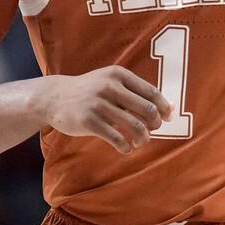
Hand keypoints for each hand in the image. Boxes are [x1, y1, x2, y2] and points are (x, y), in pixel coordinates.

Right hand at [35, 66, 172, 153]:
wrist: (54, 97)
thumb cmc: (89, 91)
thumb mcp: (110, 81)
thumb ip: (135, 91)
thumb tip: (169, 107)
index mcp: (118, 75)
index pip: (151, 92)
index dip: (163, 108)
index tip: (167, 118)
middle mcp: (110, 87)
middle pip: (147, 110)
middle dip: (155, 124)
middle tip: (152, 130)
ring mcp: (99, 104)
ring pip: (135, 127)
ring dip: (143, 138)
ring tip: (141, 142)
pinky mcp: (89, 121)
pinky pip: (117, 139)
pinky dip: (126, 147)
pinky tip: (126, 148)